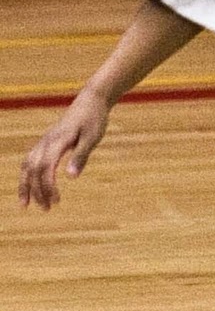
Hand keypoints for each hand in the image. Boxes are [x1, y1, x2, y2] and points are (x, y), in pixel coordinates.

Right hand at [18, 87, 110, 209]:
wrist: (91, 101)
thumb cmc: (94, 119)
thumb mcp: (92, 138)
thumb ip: (81, 156)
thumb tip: (71, 177)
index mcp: (57, 141)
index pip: (46, 168)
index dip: (48, 187)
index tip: (56, 201)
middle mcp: (45, 142)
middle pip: (32, 170)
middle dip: (36, 191)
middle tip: (47, 209)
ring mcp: (43, 141)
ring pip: (26, 166)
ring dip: (25, 186)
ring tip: (26, 205)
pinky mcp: (45, 142)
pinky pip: (29, 161)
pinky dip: (26, 176)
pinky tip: (30, 188)